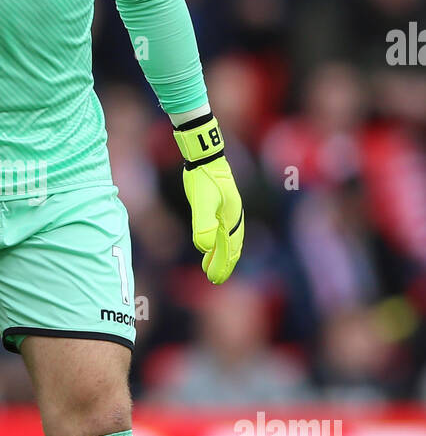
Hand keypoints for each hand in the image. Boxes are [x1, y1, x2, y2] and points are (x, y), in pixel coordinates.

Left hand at [173, 113, 243, 283]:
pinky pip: (222, 230)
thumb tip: (204, 248)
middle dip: (224, 263)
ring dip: (220, 254)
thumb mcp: (202, 201)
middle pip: (232, 246)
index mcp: (232, 219)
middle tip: (214, 279)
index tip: (214, 279)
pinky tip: (207, 246)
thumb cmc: (204, 178)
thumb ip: (203, 224)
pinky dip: (217, 242)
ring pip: (227, 239)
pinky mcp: (220, 206)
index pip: (229, 249)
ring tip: (209, 268)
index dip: (222, 265)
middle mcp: (233, 217)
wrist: (205, 155)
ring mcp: (228, 211)